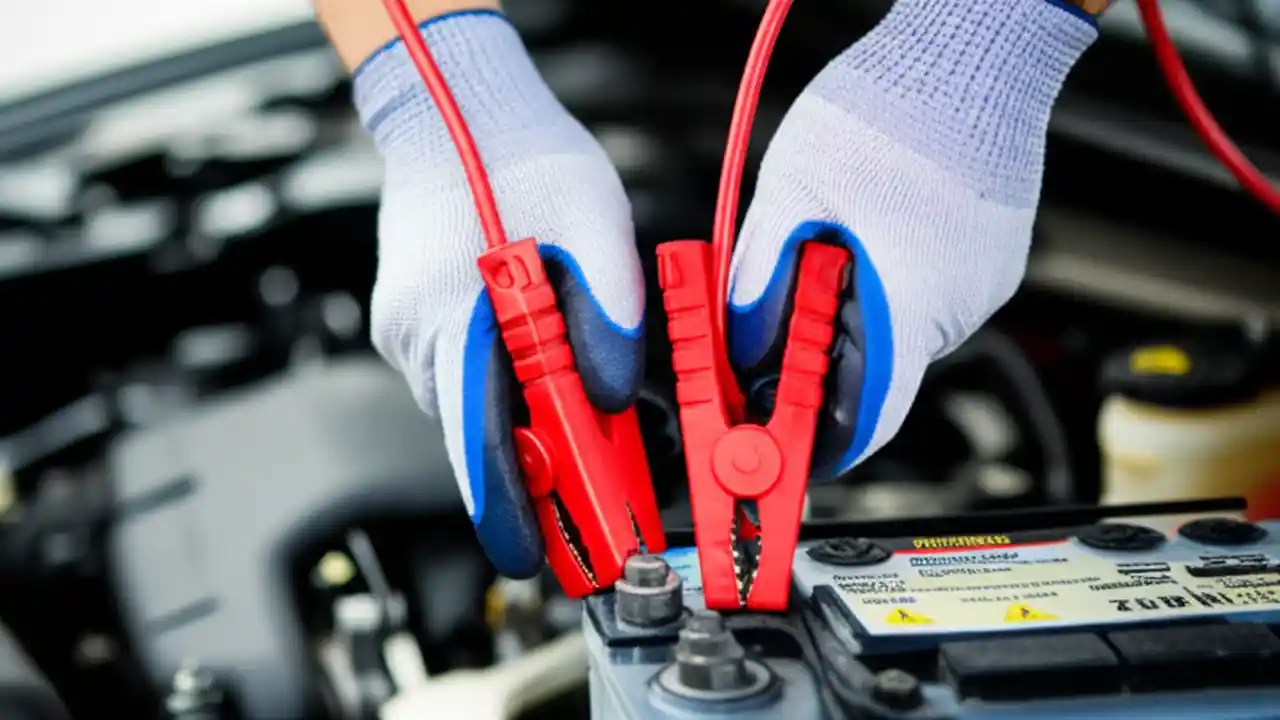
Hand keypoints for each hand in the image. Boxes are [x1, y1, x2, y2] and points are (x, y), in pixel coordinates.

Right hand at [355, 11, 643, 576]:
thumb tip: (615, 392)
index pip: (476, 438)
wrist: (452, 109)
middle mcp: (419, 337)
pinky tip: (545, 365)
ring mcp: (408, 333)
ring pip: (473, 409)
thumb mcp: (592, 216)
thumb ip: (609, 308)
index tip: (536, 554)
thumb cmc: (517, 152)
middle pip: (478, 434)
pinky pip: (464, 378)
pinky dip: (507, 389)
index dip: (509, 506)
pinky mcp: (416, 325)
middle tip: (600, 481)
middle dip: (537, 468)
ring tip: (584, 403)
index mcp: (454, 315)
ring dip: (526, 421)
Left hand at [727, 0, 1096, 479]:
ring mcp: (981, 283)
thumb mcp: (793, 191)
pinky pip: (922, 296)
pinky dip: (879, 288)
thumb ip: (760, 275)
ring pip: (895, 332)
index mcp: (911, 305)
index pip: (865, 417)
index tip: (779, 447)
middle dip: (813, 365)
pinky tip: (854, 244)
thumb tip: (741, 338)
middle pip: (873, 373)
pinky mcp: (986, 258)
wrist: (978, 48)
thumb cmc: (897, 102)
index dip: (816, 443)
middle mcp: (958, 307)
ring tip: (809, 263)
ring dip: (843, 318)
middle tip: (764, 342)